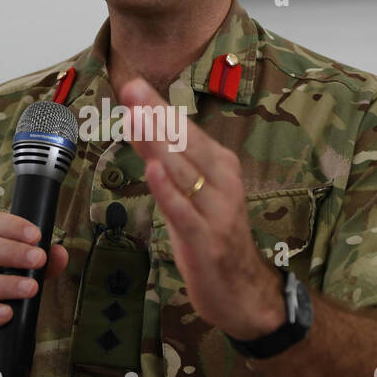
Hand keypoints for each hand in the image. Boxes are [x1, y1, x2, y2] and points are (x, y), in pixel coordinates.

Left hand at [118, 77, 284, 339]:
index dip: (159, 107)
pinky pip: (184, 211)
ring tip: (137, 118)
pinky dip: (167, 191)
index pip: (185, 130)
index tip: (134, 84)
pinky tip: (152, 171)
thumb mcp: (194, 195)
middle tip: (132, 89)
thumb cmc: (215, 238)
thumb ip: (172, 165)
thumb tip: (145, 129)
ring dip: (158, 144)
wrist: (245, 292)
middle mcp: (222, 182)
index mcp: (221, 166)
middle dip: (156, 115)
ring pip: (182, 172)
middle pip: (184, 143)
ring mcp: (216, 211)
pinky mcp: (207, 240)